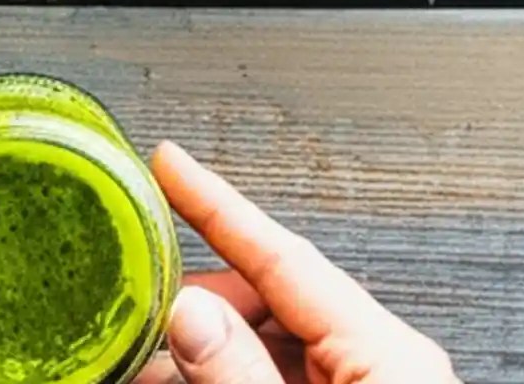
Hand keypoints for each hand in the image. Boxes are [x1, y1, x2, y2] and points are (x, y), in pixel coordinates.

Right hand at [135, 141, 460, 383]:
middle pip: (267, 297)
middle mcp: (379, 363)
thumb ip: (243, 373)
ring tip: (146, 362)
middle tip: (137, 305)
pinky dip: (226, 372)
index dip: (217, 203)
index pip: (282, 254)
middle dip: (196, 299)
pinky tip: (188, 379)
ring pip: (265, 338)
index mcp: (386, 353)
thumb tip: (192, 314)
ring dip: (204, 345)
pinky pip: (276, 371)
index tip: (171, 161)